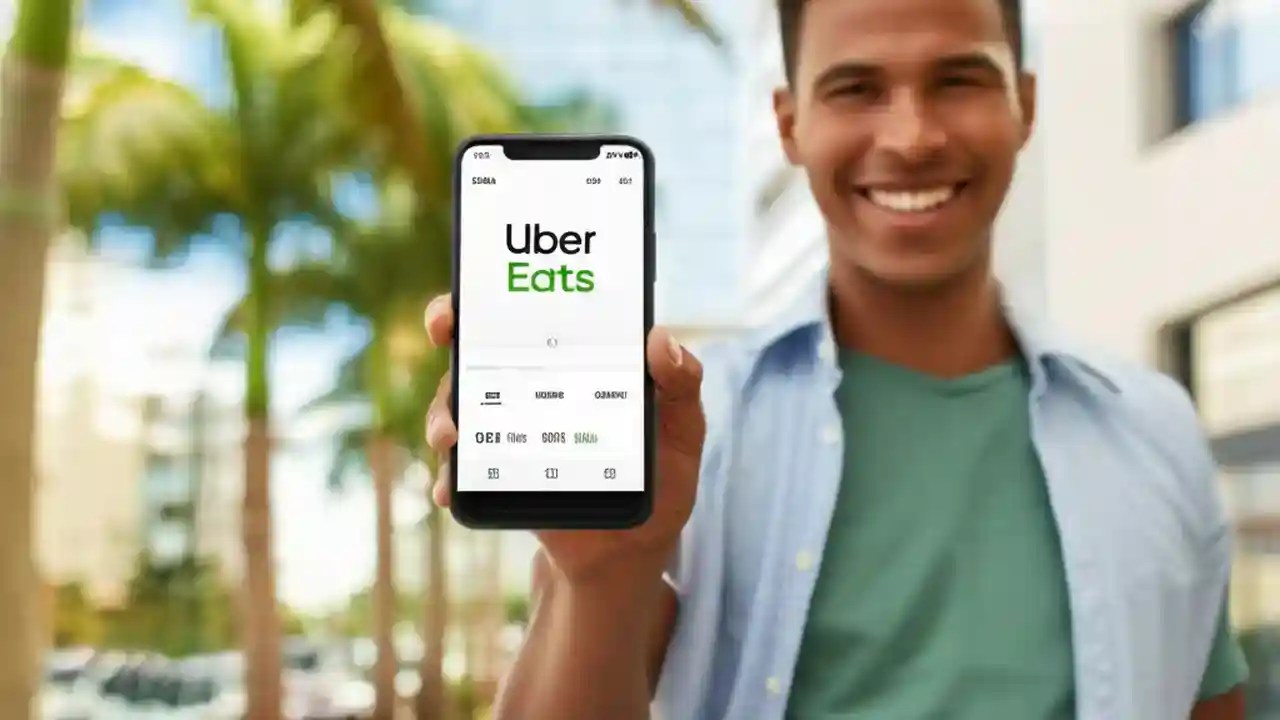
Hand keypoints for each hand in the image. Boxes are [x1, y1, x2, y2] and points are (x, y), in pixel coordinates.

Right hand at [423, 293, 705, 585]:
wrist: (637, 547)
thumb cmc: (663, 474)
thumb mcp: (683, 428)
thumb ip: (681, 385)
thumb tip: (661, 340)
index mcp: (575, 362)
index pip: (532, 314)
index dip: (496, 293)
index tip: (476, 289)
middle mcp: (533, 387)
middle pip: (479, 347)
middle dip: (451, 328)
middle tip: (446, 332)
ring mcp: (509, 432)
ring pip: (460, 406)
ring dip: (445, 413)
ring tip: (452, 434)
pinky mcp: (498, 478)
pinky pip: (461, 472)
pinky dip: (449, 479)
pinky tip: (448, 489)